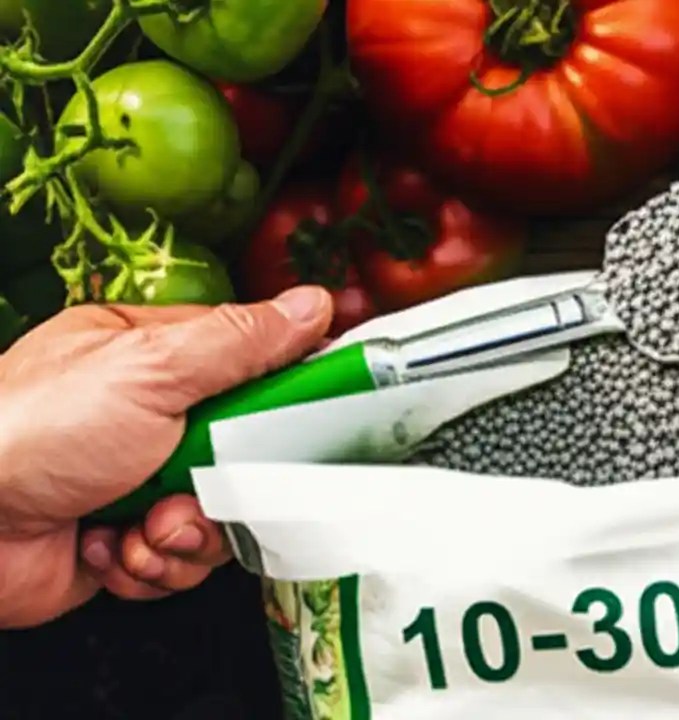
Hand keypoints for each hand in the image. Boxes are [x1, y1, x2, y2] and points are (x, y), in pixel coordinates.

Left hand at [0, 287, 332, 628]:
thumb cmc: (31, 428)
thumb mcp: (152, 366)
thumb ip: (240, 340)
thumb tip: (311, 305)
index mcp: (149, 356)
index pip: (249, 361)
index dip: (288, 389)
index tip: (320, 409)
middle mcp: (145, 419)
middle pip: (244, 451)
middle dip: (232, 482)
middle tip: (207, 483)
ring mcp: (134, 482)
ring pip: (218, 514)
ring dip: (188, 532)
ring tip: (146, 525)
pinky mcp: (122, 543)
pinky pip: (179, 563)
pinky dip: (152, 565)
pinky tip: (113, 547)